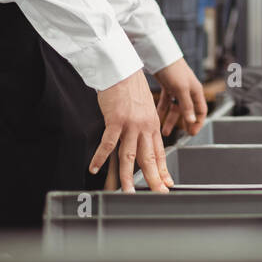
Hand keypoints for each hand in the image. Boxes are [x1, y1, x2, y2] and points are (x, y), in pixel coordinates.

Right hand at [90, 70, 172, 191]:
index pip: (159, 153)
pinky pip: (108, 144)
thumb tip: (142, 138)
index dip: (162, 170)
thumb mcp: (145, 107)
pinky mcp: (115, 120)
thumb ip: (145, 124)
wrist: (123, 69)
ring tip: (128, 191)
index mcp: (152, 125)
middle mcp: (144, 127)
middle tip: (158, 193)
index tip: (166, 183)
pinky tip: (95, 168)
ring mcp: (130, 125)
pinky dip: (101, 157)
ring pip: (130, 156)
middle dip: (153, 179)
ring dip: (128, 176)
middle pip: (149, 158)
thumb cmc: (131, 86)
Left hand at [153, 58, 207, 138]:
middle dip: (184, 123)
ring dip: (170, 120)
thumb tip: (192, 121)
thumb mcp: (181, 89)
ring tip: (164, 131)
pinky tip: (156, 118)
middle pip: (188, 111)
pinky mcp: (167, 86)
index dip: (198, 123)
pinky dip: (162, 111)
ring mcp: (177, 89)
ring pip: (175, 108)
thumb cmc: (173, 69)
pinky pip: (166, 102)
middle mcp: (188, 91)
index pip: (201, 111)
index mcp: (196, 91)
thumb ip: (187, 106)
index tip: (192, 133)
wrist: (160, 54)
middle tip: (181, 135)